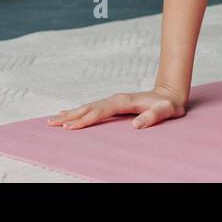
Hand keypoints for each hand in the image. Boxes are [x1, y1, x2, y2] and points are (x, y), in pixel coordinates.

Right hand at [47, 85, 186, 130]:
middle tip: (51, 123)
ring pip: (88, 106)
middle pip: (88, 107)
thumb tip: (136, 125)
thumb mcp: (166, 111)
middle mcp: (116, 99)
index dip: (85, 120)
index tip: (69, 128)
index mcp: (124, 101)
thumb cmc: (169, 105)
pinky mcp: (114, 103)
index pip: (100, 112)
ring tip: (52, 120)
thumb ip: (153, 117)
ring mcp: (114, 100)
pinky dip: (78, 111)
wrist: (171, 93)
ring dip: (70, 113)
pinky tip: (68, 113)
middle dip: (69, 116)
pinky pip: (92, 107)